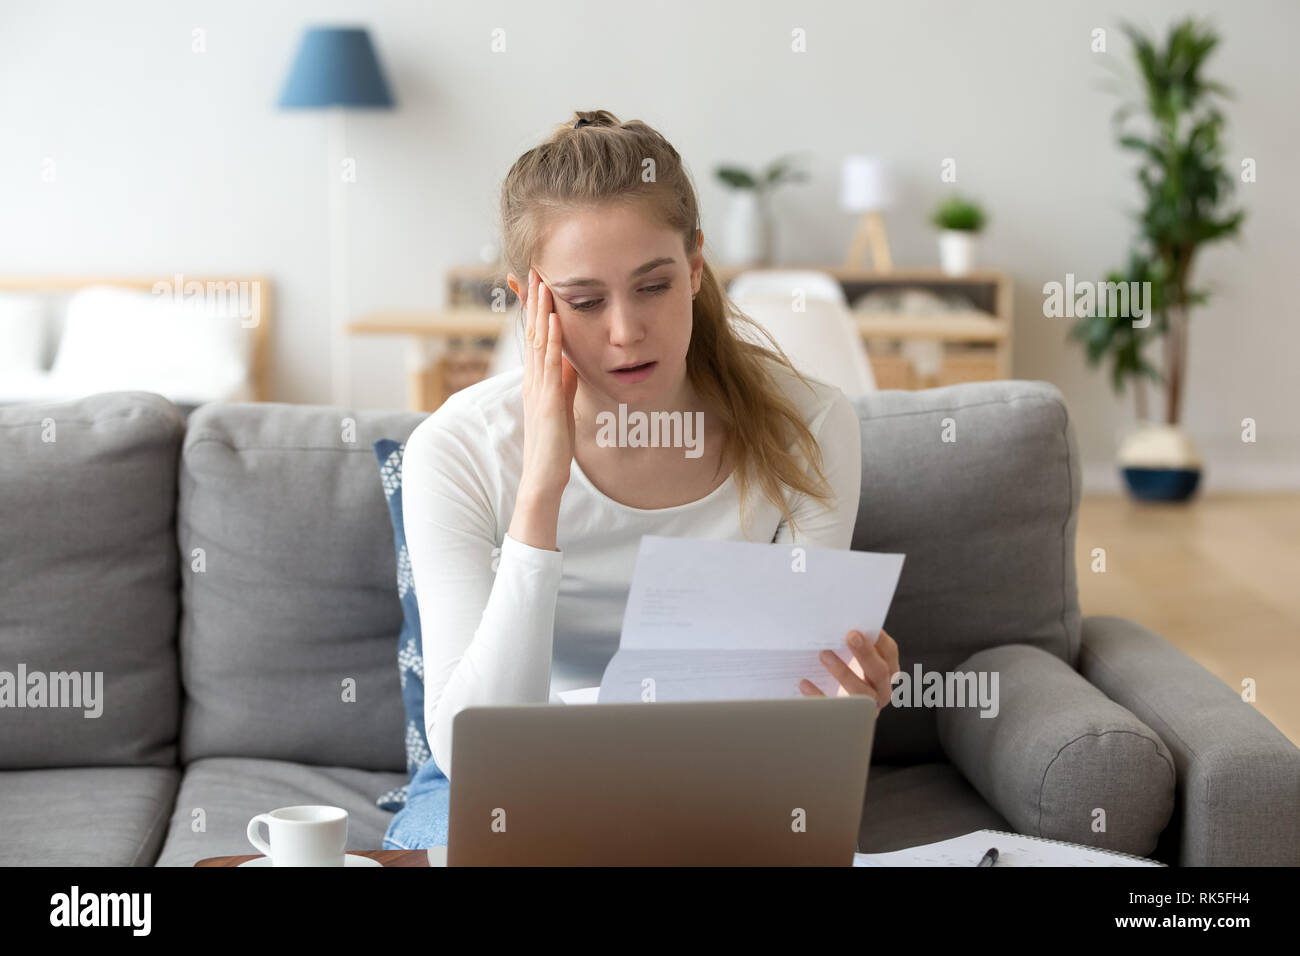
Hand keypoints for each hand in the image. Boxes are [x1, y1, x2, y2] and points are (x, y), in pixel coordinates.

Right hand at [518, 266, 578, 498]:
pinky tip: (557, 318)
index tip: (540, 283)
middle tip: (536, 269)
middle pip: (533, 332)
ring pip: (540, 341)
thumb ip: (564, 382)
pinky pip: (551, 363)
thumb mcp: (561, 406)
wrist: (543, 476)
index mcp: (536, 380)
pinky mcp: (547, 400)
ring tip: (545, 283)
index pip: (536, 338)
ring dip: (543, 311)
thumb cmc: (553, 446)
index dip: (537, 310)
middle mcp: (532, 379)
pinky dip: (554, 339)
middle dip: (535, 300)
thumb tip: (571, 361)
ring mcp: (538, 388)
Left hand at [799, 628, 899, 714]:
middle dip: (866, 653)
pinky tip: (804, 683)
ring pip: (862, 693)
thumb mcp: (848, 662)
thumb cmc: (839, 679)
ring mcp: (866, 709)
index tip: (862, 626)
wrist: (828, 722)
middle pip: (879, 672)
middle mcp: (881, 691)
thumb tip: (831, 625)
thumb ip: (848, 647)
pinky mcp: (847, 722)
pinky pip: (835, 711)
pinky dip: (819, 696)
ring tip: (824, 654)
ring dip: (844, 672)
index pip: (889, 653)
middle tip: (850, 635)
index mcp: (886, 672)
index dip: (880, 639)